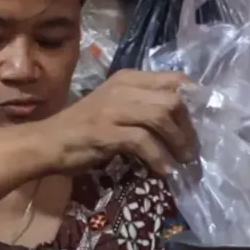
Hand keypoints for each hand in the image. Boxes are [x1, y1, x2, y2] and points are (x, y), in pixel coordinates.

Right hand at [45, 71, 197, 175]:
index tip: (202, 124)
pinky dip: (159, 158)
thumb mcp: (118, 109)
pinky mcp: (106, 131)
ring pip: (161, 117)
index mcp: (128, 78)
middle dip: (188, 128)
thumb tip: (183, 125)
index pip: (175, 79)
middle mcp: (123, 87)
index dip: (194, 100)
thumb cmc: (84, 129)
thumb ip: (145, 109)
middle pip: (173, 100)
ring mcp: (113, 108)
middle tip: (191, 151)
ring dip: (178, 143)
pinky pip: (143, 142)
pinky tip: (164, 171)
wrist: (47, 142)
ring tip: (183, 162)